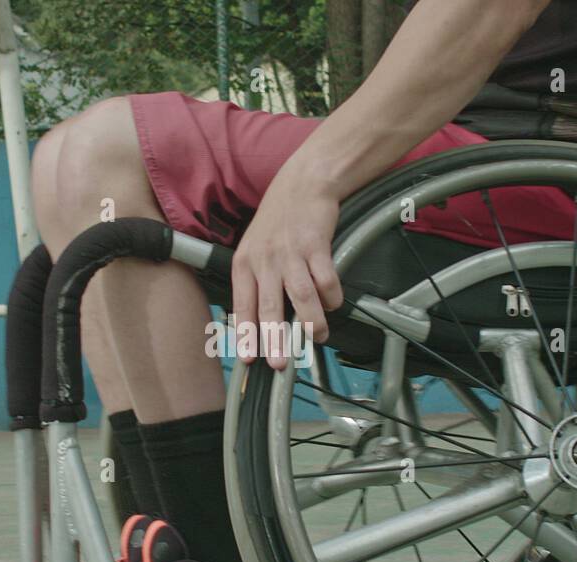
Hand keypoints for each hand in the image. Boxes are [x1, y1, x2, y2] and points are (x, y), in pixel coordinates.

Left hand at [230, 168, 343, 369]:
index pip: (242, 306)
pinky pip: (326, 279)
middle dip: (275, 339)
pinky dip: (332, 296)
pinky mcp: (317, 245)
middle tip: (280, 364)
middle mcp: (265, 260)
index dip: (246, 334)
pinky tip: (334, 303)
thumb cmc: (278, 220)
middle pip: (269, 307)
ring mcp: (291, 252)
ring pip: (301, 296)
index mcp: (245, 264)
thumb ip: (255, 282)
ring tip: (318, 337)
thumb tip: (258, 322)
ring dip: (311, 322)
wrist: (303, 183)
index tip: (249, 359)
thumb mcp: (254, 249)